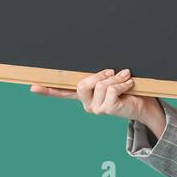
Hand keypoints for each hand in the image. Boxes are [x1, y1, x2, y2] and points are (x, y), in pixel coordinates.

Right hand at [30, 68, 156, 122]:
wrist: (144, 104)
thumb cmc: (128, 89)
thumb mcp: (111, 79)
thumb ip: (100, 74)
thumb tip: (99, 66)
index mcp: (85, 95)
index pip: (62, 92)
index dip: (47, 90)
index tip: (32, 86)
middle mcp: (87, 104)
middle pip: (81, 84)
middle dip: (99, 74)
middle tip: (113, 71)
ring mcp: (95, 109)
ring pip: (99, 85)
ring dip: (116, 78)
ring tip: (126, 78)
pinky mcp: (106, 110)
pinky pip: (110, 90)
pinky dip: (122, 83)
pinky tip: (129, 84)